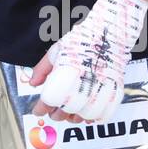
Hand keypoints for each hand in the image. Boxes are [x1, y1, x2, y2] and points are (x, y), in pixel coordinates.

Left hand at [28, 0, 147, 122]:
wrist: (109, 30)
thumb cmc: (81, 38)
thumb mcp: (57, 50)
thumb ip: (43, 68)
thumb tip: (33, 83)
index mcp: (67, 69)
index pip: (50, 97)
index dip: (41, 107)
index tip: (37, 110)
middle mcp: (84, 79)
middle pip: (67, 109)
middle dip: (57, 114)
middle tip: (53, 112)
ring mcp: (101, 85)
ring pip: (85, 114)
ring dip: (75, 118)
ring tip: (69, 115)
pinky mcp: (114, 88)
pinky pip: (105, 112)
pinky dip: (94, 117)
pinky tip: (87, 115)